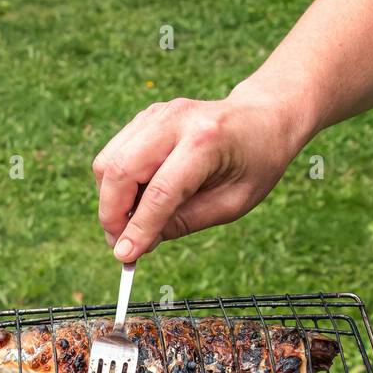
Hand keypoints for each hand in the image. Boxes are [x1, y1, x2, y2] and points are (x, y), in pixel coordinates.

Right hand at [92, 88, 306, 263]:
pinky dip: (115, 185)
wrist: (264, 117)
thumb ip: (184, 222)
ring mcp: (156, 115)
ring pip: (108, 162)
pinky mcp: (145, 118)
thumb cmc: (255, 163)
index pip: (160, 191)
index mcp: (206, 141)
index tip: (125, 257)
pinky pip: (113, 155)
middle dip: (112, 214)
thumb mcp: (232, 204)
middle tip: (120, 244)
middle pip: (121, 170)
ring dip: (110, 200)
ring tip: (132, 223)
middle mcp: (175, 121)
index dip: (138, 228)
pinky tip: (137, 201)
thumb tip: (137, 243)